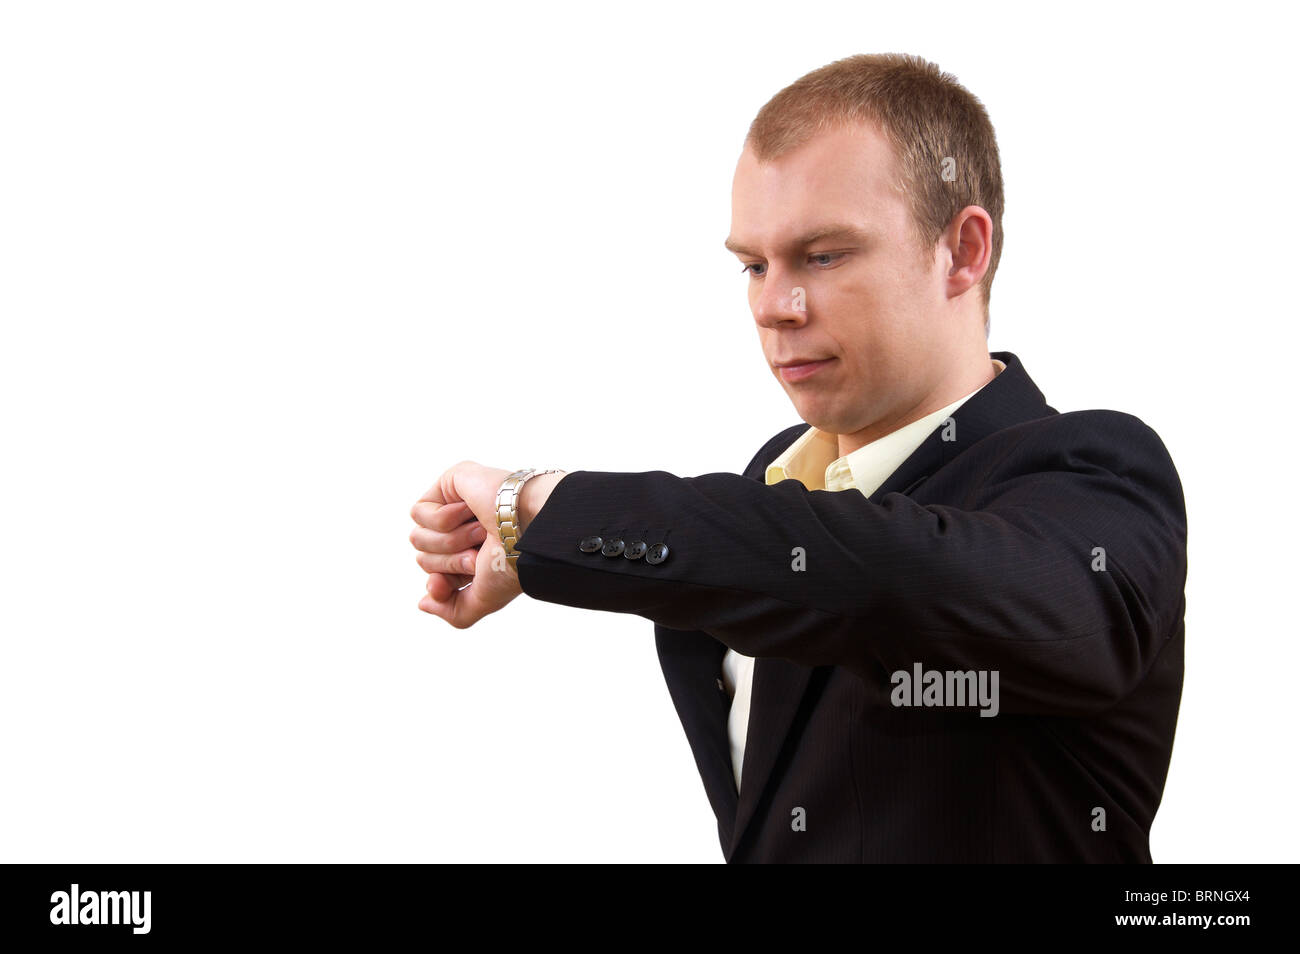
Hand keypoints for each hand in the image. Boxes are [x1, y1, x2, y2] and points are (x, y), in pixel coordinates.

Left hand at [410, 461, 519, 627]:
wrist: (528, 528)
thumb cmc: (515, 560)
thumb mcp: (485, 599)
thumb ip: (455, 612)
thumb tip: (423, 602)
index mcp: (472, 555)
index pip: (434, 575)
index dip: (437, 584)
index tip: (444, 584)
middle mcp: (463, 532)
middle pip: (422, 557)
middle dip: (449, 561)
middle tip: (479, 552)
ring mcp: (456, 506)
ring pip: (418, 536)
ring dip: (450, 541)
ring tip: (480, 531)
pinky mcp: (451, 483)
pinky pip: (419, 511)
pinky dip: (444, 519)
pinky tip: (471, 511)